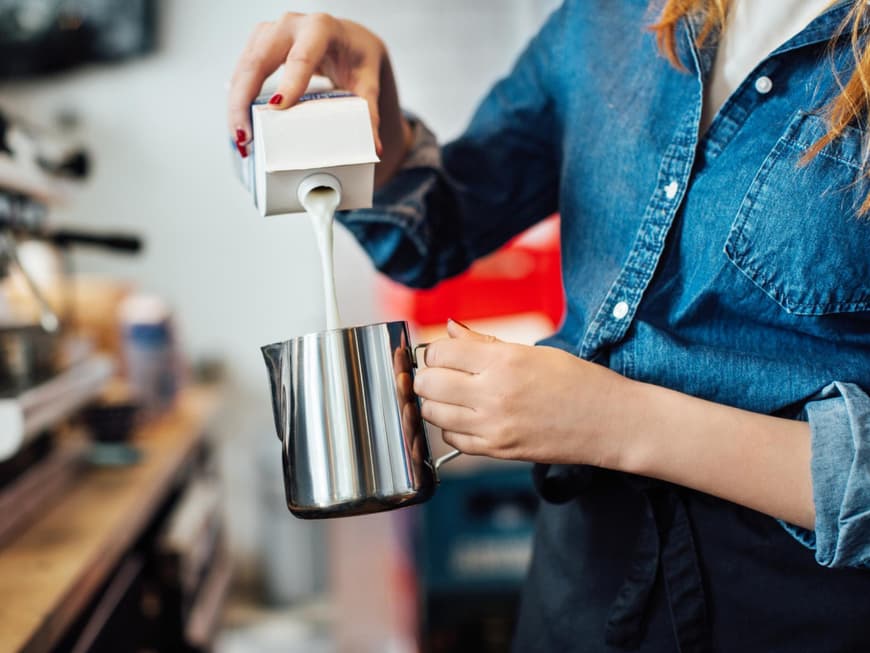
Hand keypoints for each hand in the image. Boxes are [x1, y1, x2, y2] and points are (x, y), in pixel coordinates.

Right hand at [228, 13, 410, 181]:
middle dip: (245, 99)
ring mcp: (271, 33)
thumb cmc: (357, 57)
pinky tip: (239, 123)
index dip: (288, 82)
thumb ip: (370, 113)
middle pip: (259, 60)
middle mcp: (291, 25)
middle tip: (245, 136)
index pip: (302, 56)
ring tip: (240, 138)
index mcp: (321, 28)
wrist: (349, 40)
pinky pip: (241, 71)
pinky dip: (237, 99)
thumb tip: (373, 147)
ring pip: (243, 66)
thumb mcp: (368, 82)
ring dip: (236, 103)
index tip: (277, 108)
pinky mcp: (259, 45)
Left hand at [413, 320, 627, 466]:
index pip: (439, 353)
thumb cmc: (578, 381)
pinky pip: (452, 439)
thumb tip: (451, 329)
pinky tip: (469, 418)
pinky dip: (452, 427)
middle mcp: (493, 394)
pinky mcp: (497, 450)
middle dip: (428, 377)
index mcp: (503, 362)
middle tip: (441, 374)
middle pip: (428, 384)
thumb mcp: (531, 352)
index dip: (436, 352)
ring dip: (435, 403)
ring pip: (432, 414)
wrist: (610, 422)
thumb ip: (484, 343)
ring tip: (454, 396)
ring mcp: (493, 426)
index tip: (444, 354)